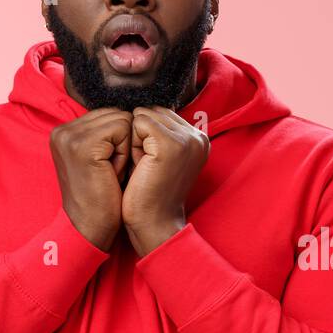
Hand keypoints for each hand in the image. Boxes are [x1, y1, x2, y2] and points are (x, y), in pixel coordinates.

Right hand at [49, 108, 132, 251]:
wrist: (90, 228)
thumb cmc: (103, 197)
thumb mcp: (100, 159)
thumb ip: (105, 134)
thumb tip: (135, 112)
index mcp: (64, 132)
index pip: (108, 114)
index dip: (118, 141)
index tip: (106, 168)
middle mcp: (62, 130)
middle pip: (116, 114)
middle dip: (122, 142)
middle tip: (109, 172)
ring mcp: (70, 136)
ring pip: (122, 120)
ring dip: (124, 148)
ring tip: (109, 173)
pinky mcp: (83, 145)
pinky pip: (123, 129)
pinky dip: (124, 153)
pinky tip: (112, 173)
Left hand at [122, 107, 210, 255]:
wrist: (154, 224)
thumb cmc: (150, 193)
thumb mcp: (161, 157)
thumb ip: (160, 132)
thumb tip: (140, 108)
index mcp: (200, 138)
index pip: (161, 113)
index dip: (147, 136)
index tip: (154, 164)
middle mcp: (199, 136)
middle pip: (153, 111)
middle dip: (141, 135)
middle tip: (148, 166)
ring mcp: (187, 139)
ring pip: (144, 115)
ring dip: (135, 139)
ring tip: (145, 166)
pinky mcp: (170, 143)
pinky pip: (138, 121)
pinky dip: (132, 143)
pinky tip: (140, 165)